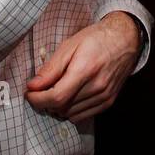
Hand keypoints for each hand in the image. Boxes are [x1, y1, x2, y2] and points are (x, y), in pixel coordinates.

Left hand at [25, 11, 142, 125]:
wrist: (125, 40)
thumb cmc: (96, 39)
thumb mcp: (70, 46)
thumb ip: (51, 68)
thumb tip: (33, 86)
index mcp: (85, 69)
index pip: (56, 97)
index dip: (38, 99)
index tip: (29, 93)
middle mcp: (97, 86)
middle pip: (61, 107)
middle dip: (45, 101)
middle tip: (41, 89)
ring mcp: (104, 96)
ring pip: (70, 114)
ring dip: (57, 107)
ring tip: (56, 90)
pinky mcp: (108, 101)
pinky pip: (82, 116)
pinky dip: (70, 110)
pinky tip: (69, 96)